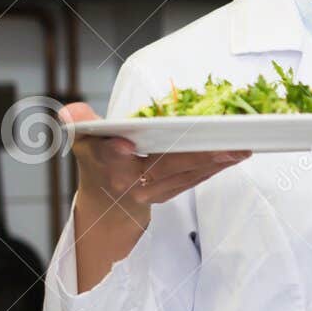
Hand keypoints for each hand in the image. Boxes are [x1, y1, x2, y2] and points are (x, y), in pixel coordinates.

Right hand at [62, 102, 249, 223]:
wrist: (107, 199)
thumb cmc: (99, 157)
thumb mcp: (83, 138)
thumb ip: (81, 122)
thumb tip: (70, 112)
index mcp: (104, 161)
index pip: (110, 155)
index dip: (117, 151)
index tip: (126, 144)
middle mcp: (128, 180)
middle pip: (163, 165)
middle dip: (195, 155)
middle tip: (225, 144)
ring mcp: (150, 191)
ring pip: (185, 175)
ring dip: (215, 162)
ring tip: (241, 148)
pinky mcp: (168, 194)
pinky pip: (194, 180)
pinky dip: (215, 167)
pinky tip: (235, 155)